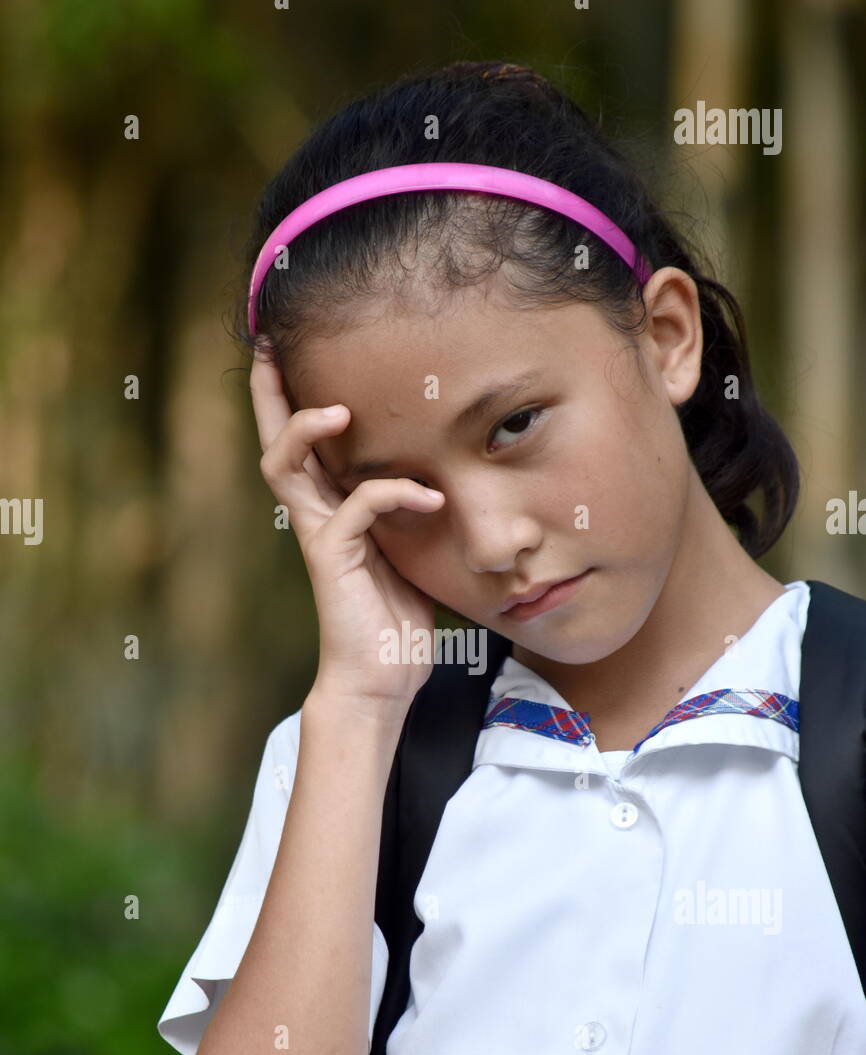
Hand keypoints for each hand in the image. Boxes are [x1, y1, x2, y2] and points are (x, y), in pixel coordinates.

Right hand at [250, 343, 445, 713]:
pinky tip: (430, 496)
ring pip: (286, 465)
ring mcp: (319, 535)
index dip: (291, 397)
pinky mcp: (332, 559)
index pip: (303, 445)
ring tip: (340, 407)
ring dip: (308, 428)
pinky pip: (357, 507)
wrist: (382, 677)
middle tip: (271, 344)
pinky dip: (394, 492)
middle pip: (275, 440)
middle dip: (270, 391)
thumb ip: (410, 511)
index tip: (290, 349)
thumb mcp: (410, 551)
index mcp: (331, 509)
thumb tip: (442, 471)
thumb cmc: (397, 619)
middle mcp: (315, 515)